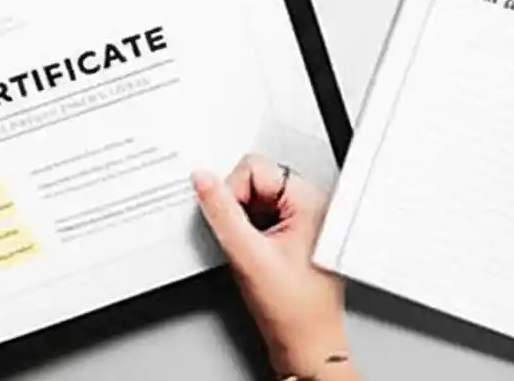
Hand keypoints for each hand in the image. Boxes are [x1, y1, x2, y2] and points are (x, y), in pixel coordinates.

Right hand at [192, 155, 353, 379]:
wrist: (305, 345)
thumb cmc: (293, 309)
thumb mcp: (247, 254)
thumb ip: (221, 211)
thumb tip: (202, 179)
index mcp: (309, 200)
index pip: (254, 168)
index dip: (233, 194)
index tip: (236, 225)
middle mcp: (311, 204)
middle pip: (254, 181)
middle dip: (239, 210)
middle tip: (248, 243)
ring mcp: (303, 220)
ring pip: (254, 201)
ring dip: (245, 225)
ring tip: (256, 254)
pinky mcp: (294, 234)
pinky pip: (260, 218)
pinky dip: (250, 236)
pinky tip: (258, 259)